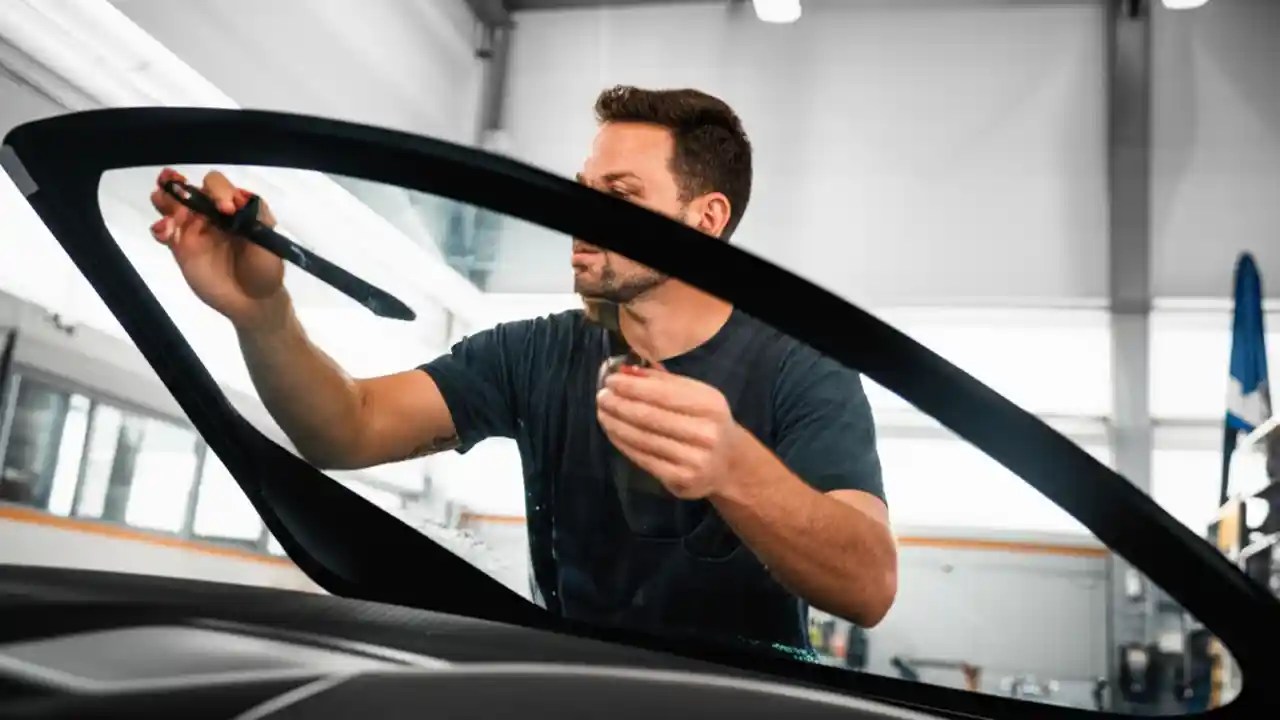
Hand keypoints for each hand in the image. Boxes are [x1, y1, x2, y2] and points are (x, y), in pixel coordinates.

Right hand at [149, 168, 285, 330]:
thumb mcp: (270, 242)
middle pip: (189, 190)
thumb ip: (258, 218)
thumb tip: (239, 197)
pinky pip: (165, 232)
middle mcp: (211, 213)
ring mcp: (194, 230)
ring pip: (172, 206)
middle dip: (178, 184)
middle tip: (171, 181)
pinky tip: (163, 232)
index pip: (218, 186)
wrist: (253, 302)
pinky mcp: (180, 248)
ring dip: (165, 199)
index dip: (218, 191)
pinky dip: (160, 227)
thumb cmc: (265, 269)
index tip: (226, 209)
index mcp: (233, 206)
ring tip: (161, 199)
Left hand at [596, 364, 744, 499]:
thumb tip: (626, 370)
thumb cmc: (706, 421)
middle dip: (620, 404)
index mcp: (709, 404)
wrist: (729, 463)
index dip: (632, 386)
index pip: (662, 392)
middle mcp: (705, 432)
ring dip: (616, 423)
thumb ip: (664, 382)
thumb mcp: (696, 395)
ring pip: (643, 438)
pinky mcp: (681, 479)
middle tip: (601, 396)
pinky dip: (623, 443)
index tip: (611, 380)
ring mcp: (694, 458)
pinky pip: (643, 458)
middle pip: (649, 416)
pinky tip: (613, 432)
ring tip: (603, 412)